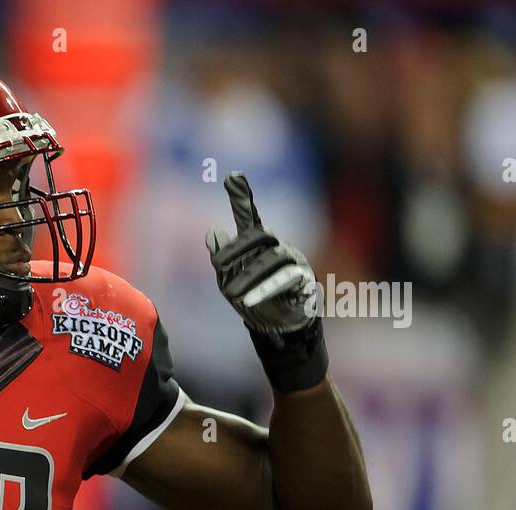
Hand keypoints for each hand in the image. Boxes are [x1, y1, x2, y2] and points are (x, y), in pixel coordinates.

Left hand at [205, 173, 317, 341]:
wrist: (276, 327)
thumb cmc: (252, 298)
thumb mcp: (229, 279)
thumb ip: (222, 257)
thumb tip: (212, 232)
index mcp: (257, 244)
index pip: (249, 216)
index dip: (241, 196)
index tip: (232, 176)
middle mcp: (277, 246)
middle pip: (260, 234)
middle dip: (238, 247)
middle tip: (218, 264)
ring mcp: (293, 261)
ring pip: (271, 260)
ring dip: (249, 277)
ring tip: (230, 293)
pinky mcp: (303, 279)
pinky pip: (285, 280)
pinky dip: (265, 289)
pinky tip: (248, 300)